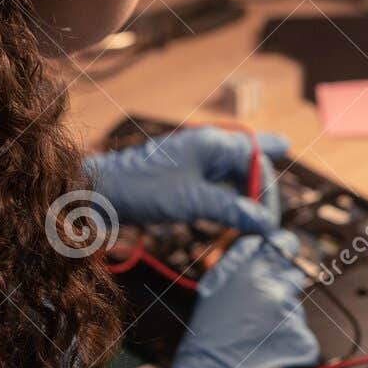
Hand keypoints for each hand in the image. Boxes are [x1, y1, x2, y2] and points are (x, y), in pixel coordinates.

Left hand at [86, 126, 287, 233]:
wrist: (100, 190)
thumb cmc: (144, 190)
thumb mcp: (192, 201)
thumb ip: (231, 210)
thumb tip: (266, 224)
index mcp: (213, 143)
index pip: (258, 161)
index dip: (267, 192)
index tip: (266, 224)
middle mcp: (209, 146)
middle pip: (250, 165)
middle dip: (261, 192)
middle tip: (266, 224)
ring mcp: (196, 159)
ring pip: (235, 174)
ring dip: (247, 195)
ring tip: (258, 221)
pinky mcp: (185, 174)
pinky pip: (218, 183)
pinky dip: (230, 198)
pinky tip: (236, 213)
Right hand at [156, 231, 319, 367]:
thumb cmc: (207, 345)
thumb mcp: (213, 294)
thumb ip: (238, 269)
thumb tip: (254, 250)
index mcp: (250, 272)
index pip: (281, 243)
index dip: (284, 248)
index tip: (285, 251)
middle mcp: (275, 288)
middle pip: (294, 275)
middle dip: (282, 289)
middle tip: (264, 311)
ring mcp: (293, 315)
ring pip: (296, 310)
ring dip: (283, 321)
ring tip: (258, 340)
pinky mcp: (305, 340)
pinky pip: (303, 337)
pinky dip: (290, 346)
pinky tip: (269, 354)